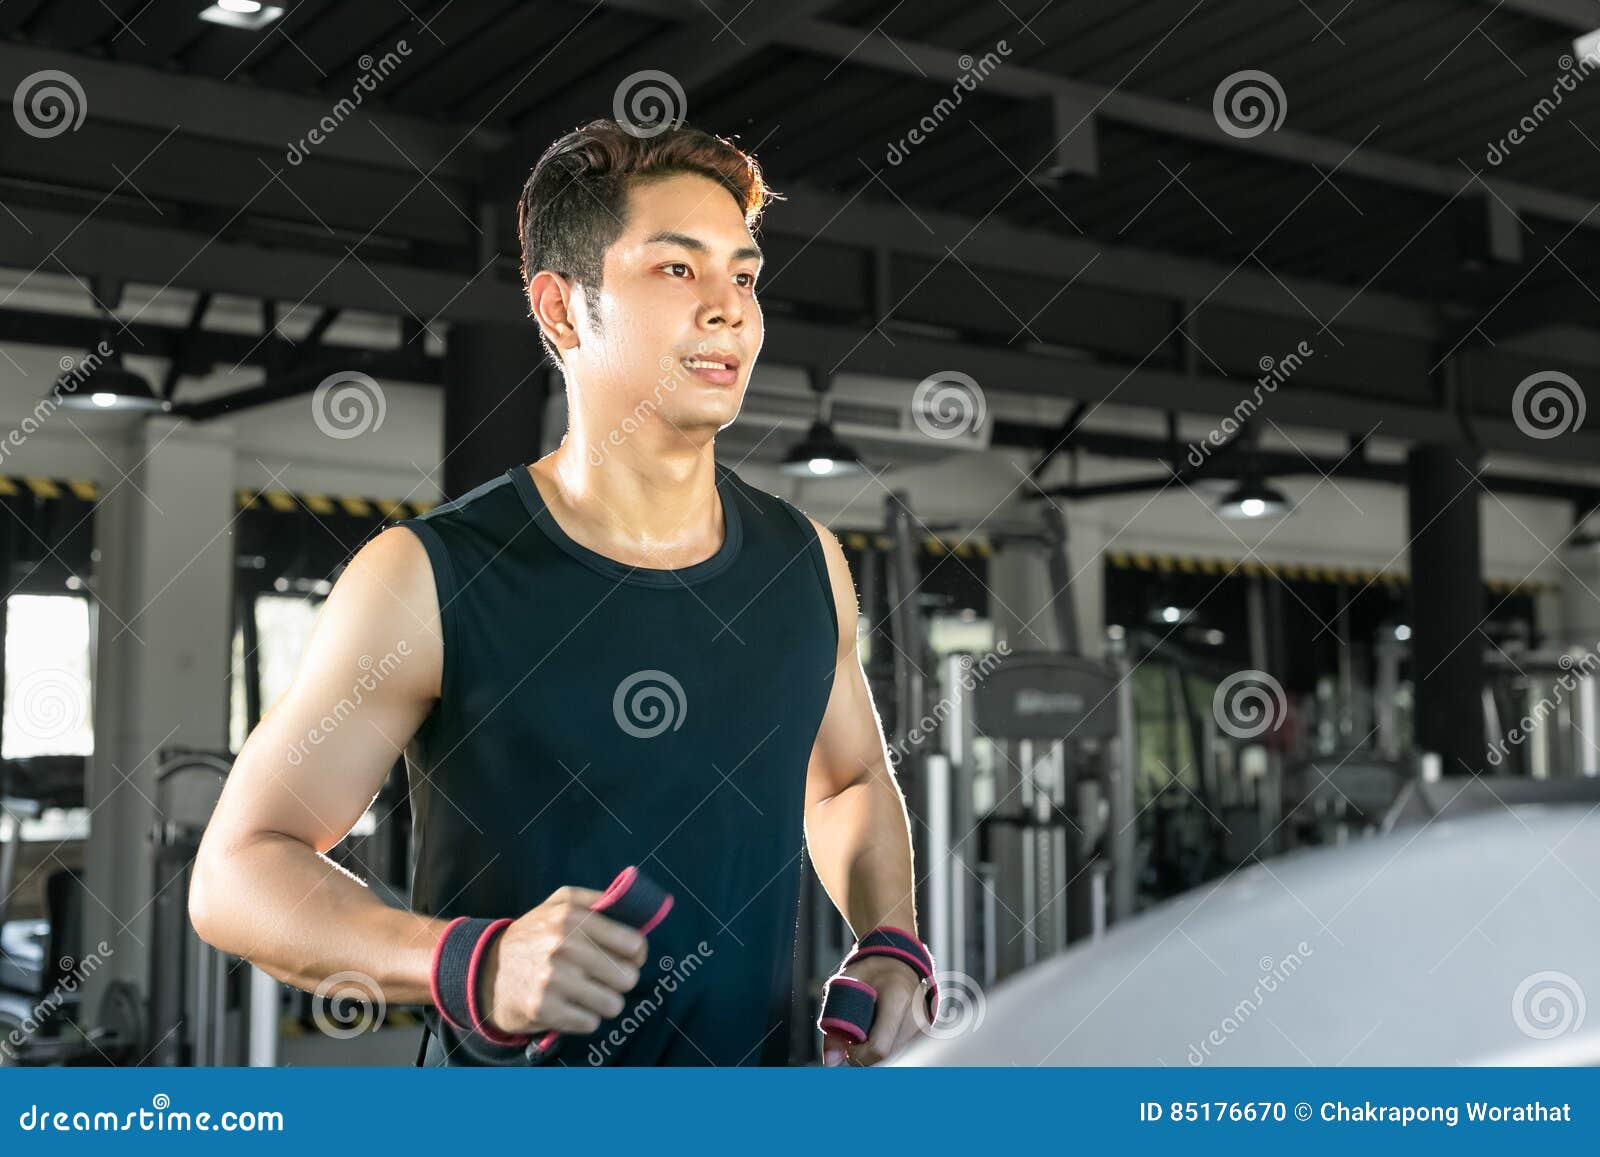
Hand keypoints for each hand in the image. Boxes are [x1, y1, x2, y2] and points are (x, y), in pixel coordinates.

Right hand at [480, 885, 648, 1037]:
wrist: (488, 970)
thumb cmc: (535, 935)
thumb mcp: (560, 902)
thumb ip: (599, 899)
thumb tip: (637, 910)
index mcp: (572, 916)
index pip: (634, 944)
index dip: (636, 954)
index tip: (628, 957)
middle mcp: (563, 945)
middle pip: (627, 977)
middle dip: (620, 980)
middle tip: (604, 978)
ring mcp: (553, 978)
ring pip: (613, 1004)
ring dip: (604, 1002)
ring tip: (588, 992)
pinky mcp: (544, 1008)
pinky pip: (590, 1023)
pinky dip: (584, 1018)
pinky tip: (570, 1006)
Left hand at [822, 955, 928, 1066]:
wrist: (897, 963)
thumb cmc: (870, 972)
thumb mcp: (845, 986)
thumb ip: (834, 1021)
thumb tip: (831, 1062)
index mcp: (897, 997)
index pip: (879, 1048)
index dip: (858, 1055)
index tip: (849, 1046)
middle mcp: (916, 1015)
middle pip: (887, 1058)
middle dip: (866, 1058)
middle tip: (855, 1040)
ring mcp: (924, 1027)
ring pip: (895, 1060)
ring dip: (877, 1057)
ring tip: (868, 1034)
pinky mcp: (926, 1035)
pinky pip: (903, 1054)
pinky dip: (889, 1053)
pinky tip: (881, 1037)